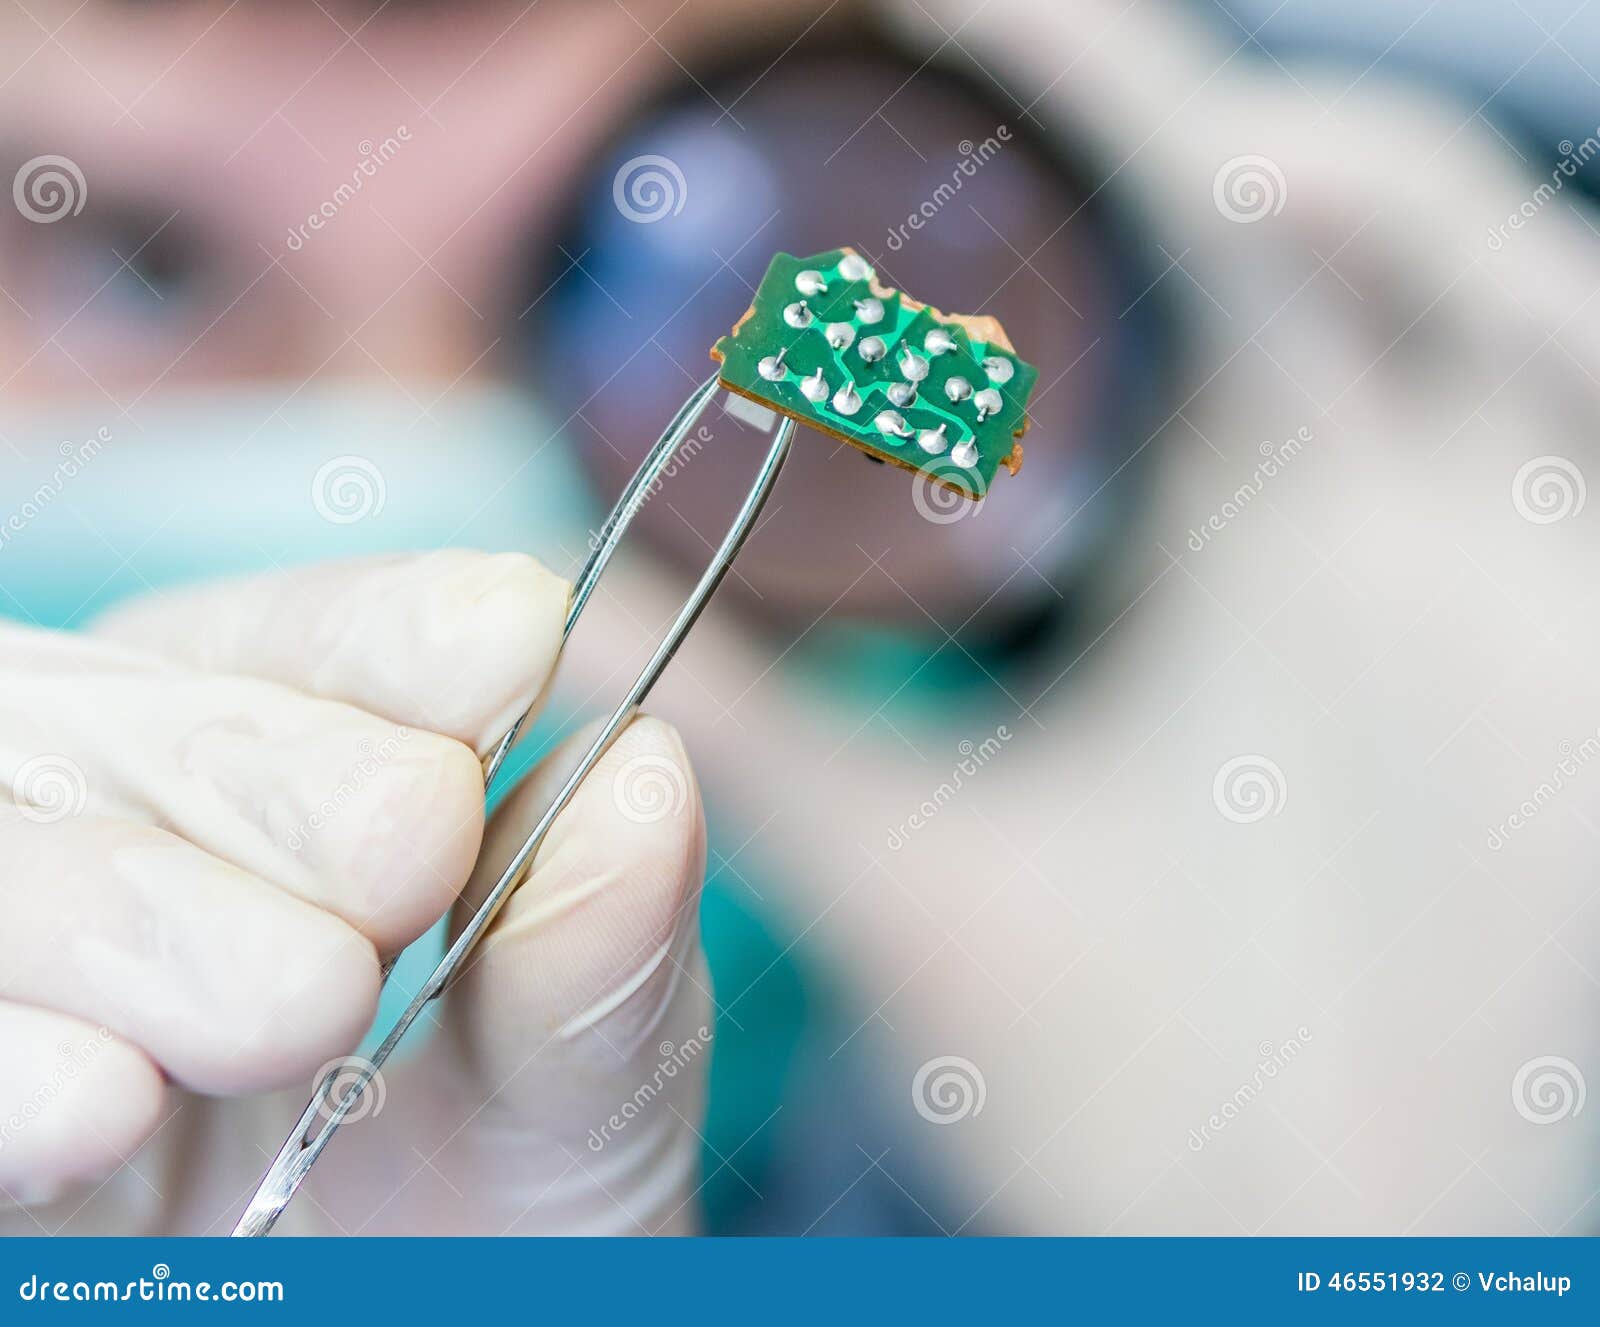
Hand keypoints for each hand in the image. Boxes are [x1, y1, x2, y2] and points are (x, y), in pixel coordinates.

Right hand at [0, 550, 709, 1235]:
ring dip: (141, 911)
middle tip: (407, 855)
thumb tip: (643, 771)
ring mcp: (29, 977)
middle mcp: (133, 851)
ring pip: (7, 862)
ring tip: (301, 1005)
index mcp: (288, 797)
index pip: (308, 647)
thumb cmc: (499, 1231)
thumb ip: (599, 959)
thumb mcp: (577, 1102)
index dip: (393, 633)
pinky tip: (102, 1105)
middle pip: (131, 717)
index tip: (509, 638)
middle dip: (280, 769)